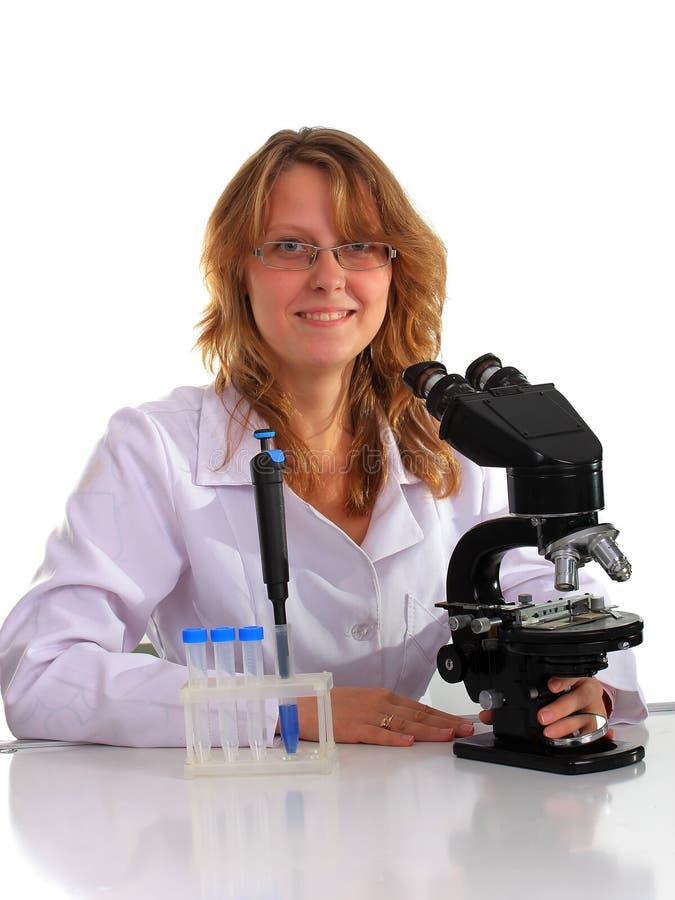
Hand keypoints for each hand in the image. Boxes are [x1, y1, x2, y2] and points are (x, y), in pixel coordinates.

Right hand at [296, 686, 474, 746]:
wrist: (302, 705)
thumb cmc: (331, 706)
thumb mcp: (363, 703)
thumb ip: (386, 712)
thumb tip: (409, 722)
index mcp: (382, 697)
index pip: (419, 708)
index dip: (442, 716)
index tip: (461, 723)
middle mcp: (379, 703)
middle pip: (417, 715)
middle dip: (444, 723)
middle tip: (466, 729)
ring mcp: (367, 715)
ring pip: (403, 725)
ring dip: (428, 731)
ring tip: (448, 736)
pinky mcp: (353, 729)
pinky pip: (377, 735)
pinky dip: (393, 739)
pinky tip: (408, 743)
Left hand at [478, 676, 613, 739]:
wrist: (588, 702)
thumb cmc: (563, 692)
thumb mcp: (543, 689)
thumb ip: (516, 699)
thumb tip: (488, 714)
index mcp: (573, 675)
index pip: (571, 673)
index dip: (562, 679)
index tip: (550, 685)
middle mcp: (586, 690)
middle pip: (579, 696)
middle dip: (560, 707)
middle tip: (542, 717)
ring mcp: (594, 709)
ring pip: (586, 717)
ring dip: (566, 726)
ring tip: (549, 733)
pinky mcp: (597, 727)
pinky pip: (593, 734)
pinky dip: (582, 739)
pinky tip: (571, 743)